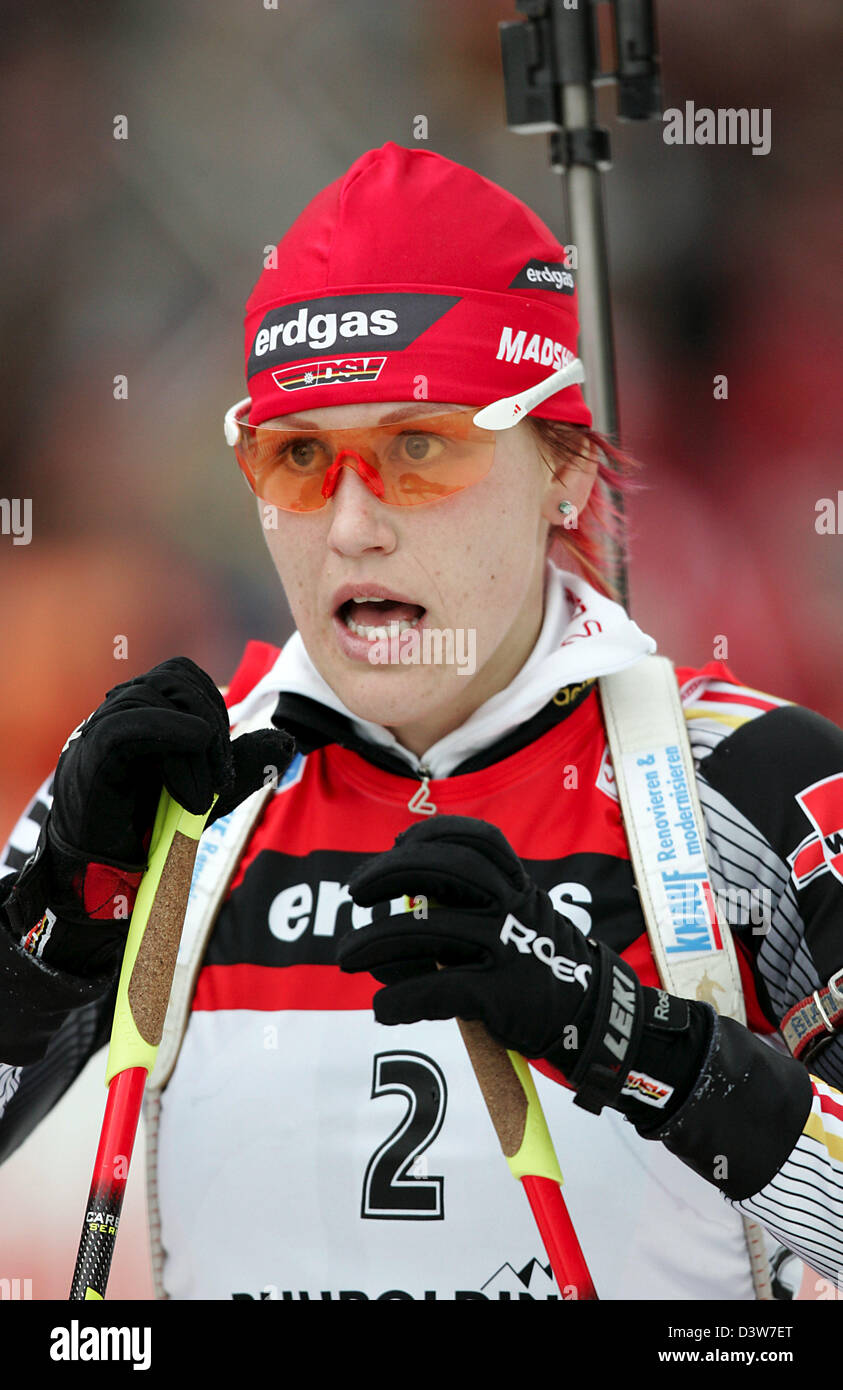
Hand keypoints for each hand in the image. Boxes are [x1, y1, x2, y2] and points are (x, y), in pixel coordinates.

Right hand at [3, 657, 294, 973]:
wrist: (106, 874)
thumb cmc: (151, 831)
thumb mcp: (209, 792)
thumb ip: (243, 765)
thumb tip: (287, 742)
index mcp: (144, 712)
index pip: (184, 675)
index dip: (215, 705)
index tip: (223, 761)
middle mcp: (119, 713)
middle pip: (174, 677)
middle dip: (212, 719)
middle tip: (220, 776)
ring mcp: (100, 731)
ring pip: (154, 698)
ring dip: (195, 745)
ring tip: (202, 795)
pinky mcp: (90, 757)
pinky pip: (129, 724)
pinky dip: (170, 733)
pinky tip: (194, 766)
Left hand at [338, 815, 658, 1113]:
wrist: (592, 1018)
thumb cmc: (537, 968)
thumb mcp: (518, 923)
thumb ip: (470, 912)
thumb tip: (395, 921)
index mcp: (518, 888)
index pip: (477, 840)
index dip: (432, 834)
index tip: (397, 843)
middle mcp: (513, 910)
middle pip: (445, 871)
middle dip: (391, 872)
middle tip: (356, 893)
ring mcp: (509, 951)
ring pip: (430, 931)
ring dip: (377, 940)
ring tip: (348, 956)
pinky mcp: (503, 996)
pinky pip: (440, 990)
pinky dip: (403, 998)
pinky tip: (384, 1008)